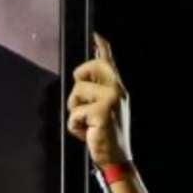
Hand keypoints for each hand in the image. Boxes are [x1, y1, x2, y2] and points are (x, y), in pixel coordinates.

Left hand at [67, 33, 130, 165]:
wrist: (116, 158)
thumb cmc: (106, 133)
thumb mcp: (103, 109)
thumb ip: (97, 92)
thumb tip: (83, 79)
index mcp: (117, 88)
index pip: (109, 62)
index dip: (102, 47)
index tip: (96, 34)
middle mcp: (117, 90)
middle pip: (88, 68)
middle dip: (78, 83)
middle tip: (82, 102)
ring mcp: (111, 99)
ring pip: (76, 94)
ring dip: (75, 112)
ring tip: (88, 123)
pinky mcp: (102, 112)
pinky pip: (74, 113)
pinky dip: (75, 127)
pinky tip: (87, 133)